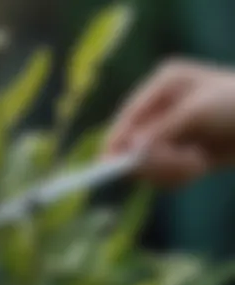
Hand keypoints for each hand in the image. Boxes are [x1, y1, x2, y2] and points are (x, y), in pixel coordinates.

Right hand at [107, 59, 234, 185]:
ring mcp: (168, 135)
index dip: (116, 139)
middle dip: (154, 159)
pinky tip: (199, 165)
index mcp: (162, 87)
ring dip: (171, 169)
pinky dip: (180, 176)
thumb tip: (133, 149)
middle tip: (178, 163)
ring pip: (149, 163)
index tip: (106, 162)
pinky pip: (164, 174)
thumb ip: (163, 129)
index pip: (129, 115)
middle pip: (135, 144)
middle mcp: (160, 111)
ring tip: (197, 161)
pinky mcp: (177, 155)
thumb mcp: (198, 111)